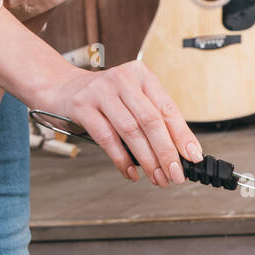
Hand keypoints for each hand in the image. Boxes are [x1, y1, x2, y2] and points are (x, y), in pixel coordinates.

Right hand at [47, 60, 203, 185]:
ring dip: (147, 160)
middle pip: (152, 121)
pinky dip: (122, 159)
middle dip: (167, 152)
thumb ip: (152, 119)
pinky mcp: (83, 106)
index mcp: (142, 76)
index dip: (183, 135)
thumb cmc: (103, 98)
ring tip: (157, 178)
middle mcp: (124, 80)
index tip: (193, 157)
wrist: (61, 87)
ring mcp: (102, 91)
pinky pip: (107, 138)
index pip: (168, 109)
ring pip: (131, 131)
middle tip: (176, 175)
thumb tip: (178, 153)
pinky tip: (131, 172)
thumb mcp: (131, 99)